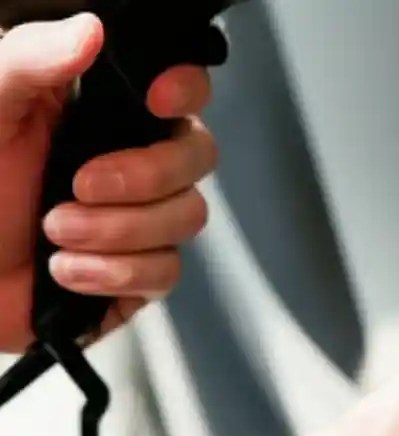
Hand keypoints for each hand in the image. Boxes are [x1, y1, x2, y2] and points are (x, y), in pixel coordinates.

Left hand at [0, 12, 216, 352]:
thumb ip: (31, 59)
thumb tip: (90, 29)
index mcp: (101, 111)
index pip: (181, 87)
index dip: (185, 89)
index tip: (157, 100)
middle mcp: (131, 160)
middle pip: (198, 155)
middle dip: (146, 176)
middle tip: (80, 184)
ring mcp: (141, 219)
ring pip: (187, 216)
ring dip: (118, 231)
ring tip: (54, 231)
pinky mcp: (140, 273)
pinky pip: (165, 271)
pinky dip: (112, 274)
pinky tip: (65, 270)